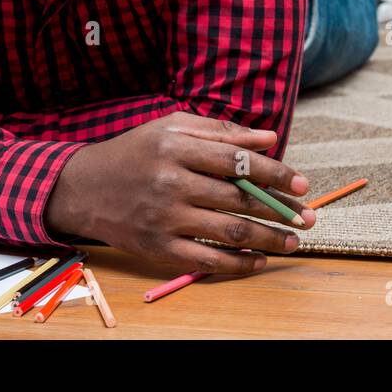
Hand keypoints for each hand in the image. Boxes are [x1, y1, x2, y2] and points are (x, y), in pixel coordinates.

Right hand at [44, 111, 315, 274]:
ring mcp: (163, 218)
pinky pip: (206, 260)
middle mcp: (170, 182)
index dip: (275, 172)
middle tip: (308, 217)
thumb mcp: (171, 127)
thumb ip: (220, 131)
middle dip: (280, 210)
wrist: (83, 187)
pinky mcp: (156, 248)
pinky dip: (238, 264)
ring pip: (229, 232)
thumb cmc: (135, 153)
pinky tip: (259, 261)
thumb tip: (268, 138)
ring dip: (269, 240)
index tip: (301, 183)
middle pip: (239, 199)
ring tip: (293, 242)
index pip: (237, 160)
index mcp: (176, 146)